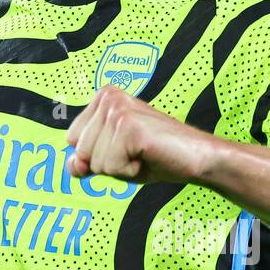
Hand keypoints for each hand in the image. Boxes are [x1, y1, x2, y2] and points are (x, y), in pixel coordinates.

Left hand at [65, 85, 214, 183]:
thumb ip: (86, 160)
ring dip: (119, 168)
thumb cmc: (158, 156)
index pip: (72, 139)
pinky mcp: (129, 126)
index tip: (125, 148)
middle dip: (108, 163)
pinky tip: (148, 156)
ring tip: (143, 154)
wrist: (197, 158)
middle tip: (137, 152)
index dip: (96, 154)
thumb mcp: (113, 158)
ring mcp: (118, 110)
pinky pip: (111, 167)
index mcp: (103, 97)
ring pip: (94, 162)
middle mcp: (108, 97)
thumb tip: (73, 165)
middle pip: (80, 151)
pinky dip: (129, 172)